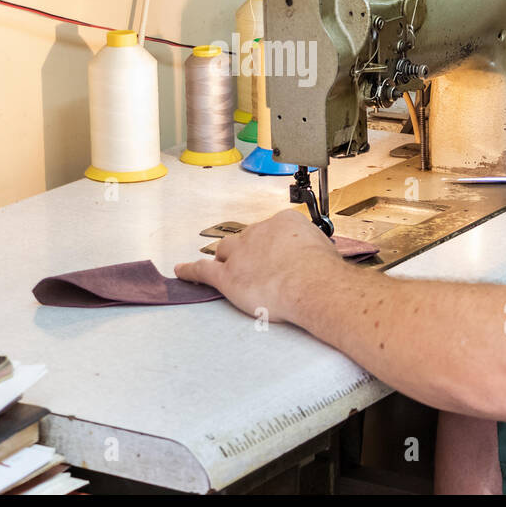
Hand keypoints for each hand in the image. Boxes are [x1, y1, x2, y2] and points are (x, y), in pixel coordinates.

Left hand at [175, 209, 345, 325]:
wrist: (313, 284)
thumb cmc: (322, 270)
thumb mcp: (323, 247)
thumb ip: (310, 249)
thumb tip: (314, 258)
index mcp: (282, 222)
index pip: (270, 230)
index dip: (272, 246)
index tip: (278, 255)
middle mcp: (257, 233)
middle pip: (245, 239)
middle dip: (248, 252)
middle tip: (259, 267)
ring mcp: (240, 254)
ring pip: (224, 252)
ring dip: (224, 260)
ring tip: (225, 267)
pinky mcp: (228, 277)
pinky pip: (203, 271)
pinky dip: (190, 271)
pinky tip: (182, 271)